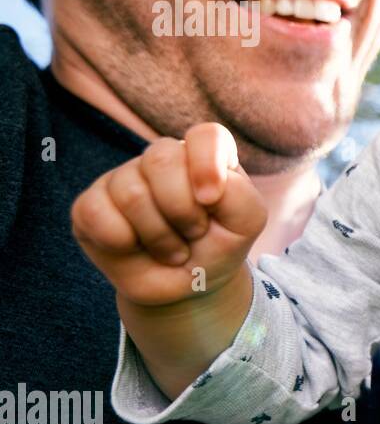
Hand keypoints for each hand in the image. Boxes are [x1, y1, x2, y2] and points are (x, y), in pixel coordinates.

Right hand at [71, 123, 266, 306]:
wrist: (188, 287)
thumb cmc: (219, 246)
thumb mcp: (246, 223)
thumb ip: (238, 195)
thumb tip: (201, 186)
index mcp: (203, 155)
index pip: (205, 135)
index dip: (206, 164)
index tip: (210, 201)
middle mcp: (161, 159)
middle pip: (161, 159)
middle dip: (182, 210)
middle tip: (193, 233)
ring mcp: (122, 178)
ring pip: (131, 192)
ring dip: (159, 235)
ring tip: (172, 249)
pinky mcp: (90, 205)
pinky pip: (95, 213)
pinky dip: (122, 241)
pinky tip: (135, 247)